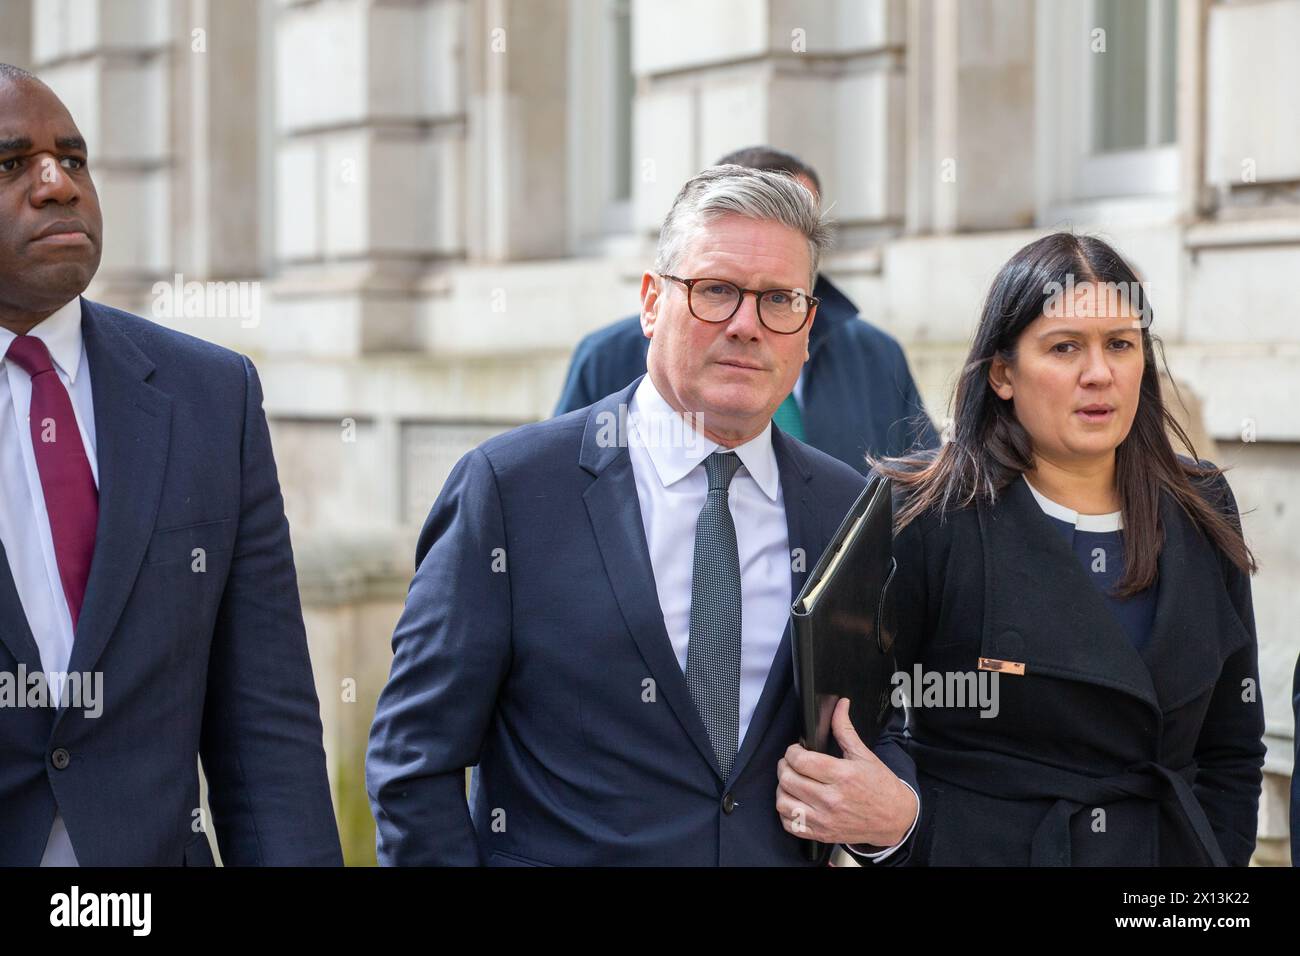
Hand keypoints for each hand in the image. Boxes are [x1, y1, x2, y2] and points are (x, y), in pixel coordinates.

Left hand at [775, 697, 917, 846]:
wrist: (896, 819)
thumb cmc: (881, 787)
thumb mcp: (864, 755)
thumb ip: (845, 729)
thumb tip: (839, 705)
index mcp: (842, 775)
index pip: (801, 760)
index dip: (792, 751)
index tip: (796, 750)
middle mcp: (831, 799)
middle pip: (788, 779)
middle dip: (784, 766)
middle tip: (791, 763)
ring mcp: (825, 819)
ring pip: (784, 803)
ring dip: (782, 789)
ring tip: (791, 782)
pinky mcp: (822, 834)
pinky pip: (791, 825)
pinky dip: (787, 813)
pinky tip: (795, 802)